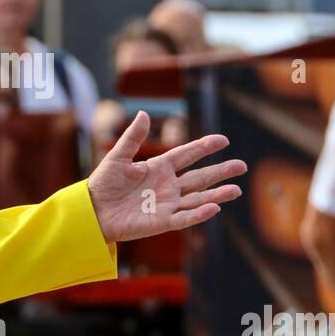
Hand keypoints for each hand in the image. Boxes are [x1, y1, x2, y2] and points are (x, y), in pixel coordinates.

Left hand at [87, 111, 245, 243]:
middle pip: (200, 177)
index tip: (223, 140)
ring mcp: (167, 204)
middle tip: (242, 166)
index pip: (187, 155)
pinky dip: (199, 214)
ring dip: (217, 194)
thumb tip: (145, 114)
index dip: (204, 147)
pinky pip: (184, 217)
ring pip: (198, 198)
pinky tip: (214, 207)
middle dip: (221, 172)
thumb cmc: (103, 183)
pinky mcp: (162, 222)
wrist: (92, 210)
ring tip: (236, 190)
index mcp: (159, 167)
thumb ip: (133, 137)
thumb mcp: (118, 157)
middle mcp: (168, 186)